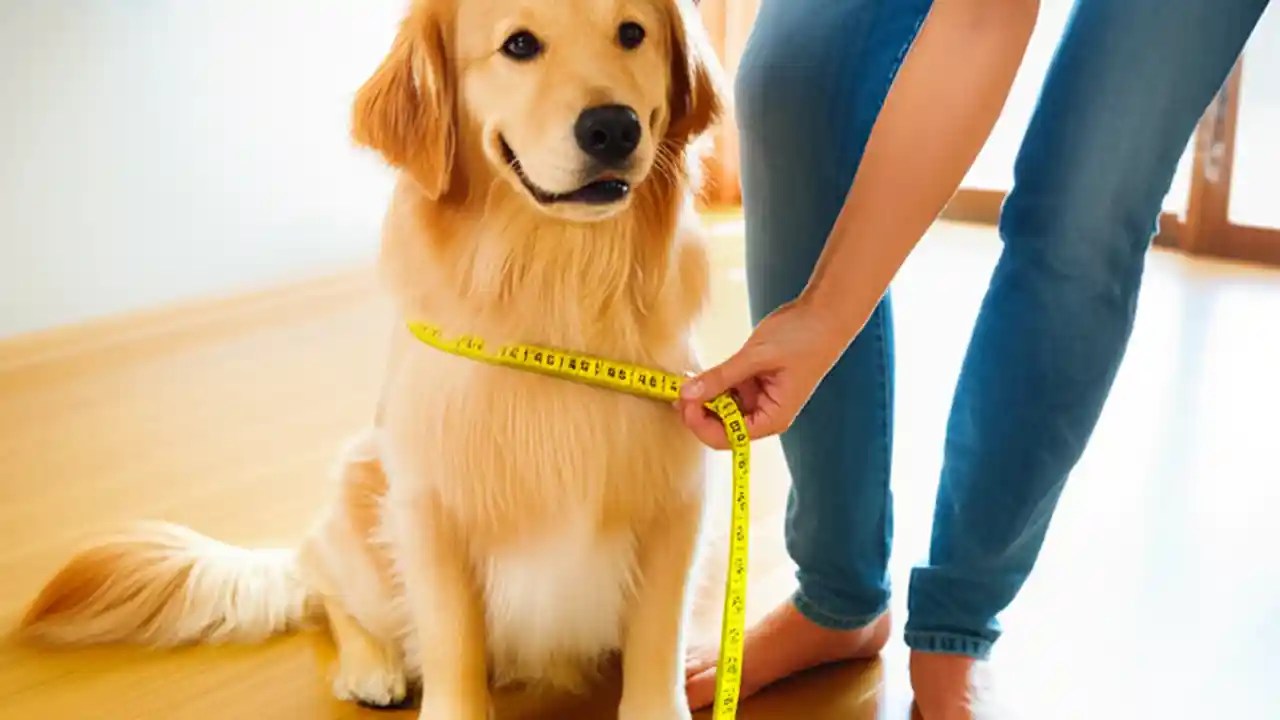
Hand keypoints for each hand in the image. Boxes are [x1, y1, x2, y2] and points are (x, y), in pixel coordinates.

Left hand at [675, 299, 850, 448]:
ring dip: (703, 398)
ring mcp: (759, 399)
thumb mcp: (756, 357)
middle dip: (699, 412)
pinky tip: (700, 375)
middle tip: (678, 390)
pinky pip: (727, 391)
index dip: (701, 425)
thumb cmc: (803, 338)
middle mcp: (765, 414)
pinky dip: (713, 384)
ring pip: (721, 409)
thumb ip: (720, 377)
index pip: (728, 438)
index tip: (683, 402)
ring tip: (687, 380)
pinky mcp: (754, 383)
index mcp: (772, 418)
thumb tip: (687, 393)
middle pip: (722, 428)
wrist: (825, 314)